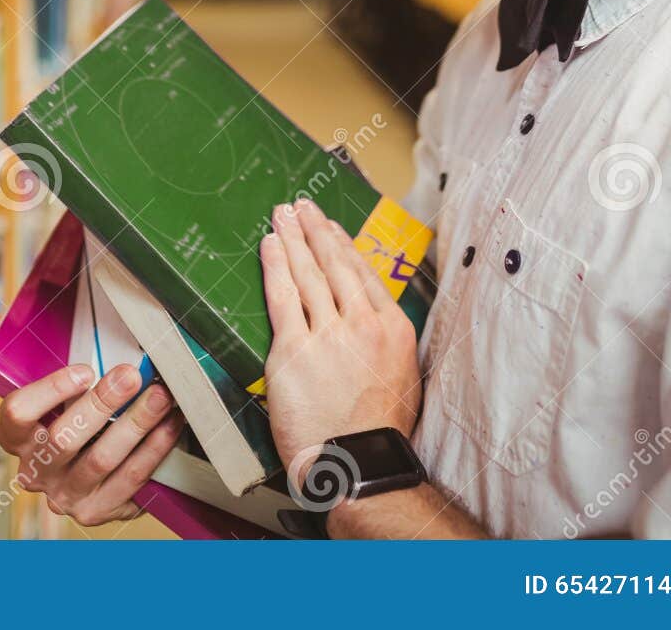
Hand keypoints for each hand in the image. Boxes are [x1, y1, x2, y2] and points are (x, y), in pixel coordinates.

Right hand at [0, 310, 183, 525]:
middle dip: (102, 404)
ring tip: (159, 396)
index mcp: (15, 438)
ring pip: (101, 460)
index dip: (50, 391)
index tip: (84, 369)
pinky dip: (152, 451)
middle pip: (65, 439)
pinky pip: (129, 482)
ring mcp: (66, 495)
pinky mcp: (98, 511)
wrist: (84, 472)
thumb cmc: (60, 414)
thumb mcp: (35, 381)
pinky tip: (169, 426)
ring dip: (134, 426)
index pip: (17, 414)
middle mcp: (36, 471)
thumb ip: (4, 346)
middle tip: (132, 374)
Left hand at [259, 199, 421, 486]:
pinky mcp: (295, 350)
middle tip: (301, 206)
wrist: (356, 463)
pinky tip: (268, 246)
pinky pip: (282, 298)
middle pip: (335, 265)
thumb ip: (384, 341)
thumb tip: (370, 320)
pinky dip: (275, 267)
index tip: (330, 228)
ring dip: (293, 239)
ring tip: (282, 215)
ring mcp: (329, 335)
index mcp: (393, 328)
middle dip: (315, 230)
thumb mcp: (401, 376)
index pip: (363, 274)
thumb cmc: (377, 430)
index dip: (343, 245)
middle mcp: (364, 324)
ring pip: (308, 274)